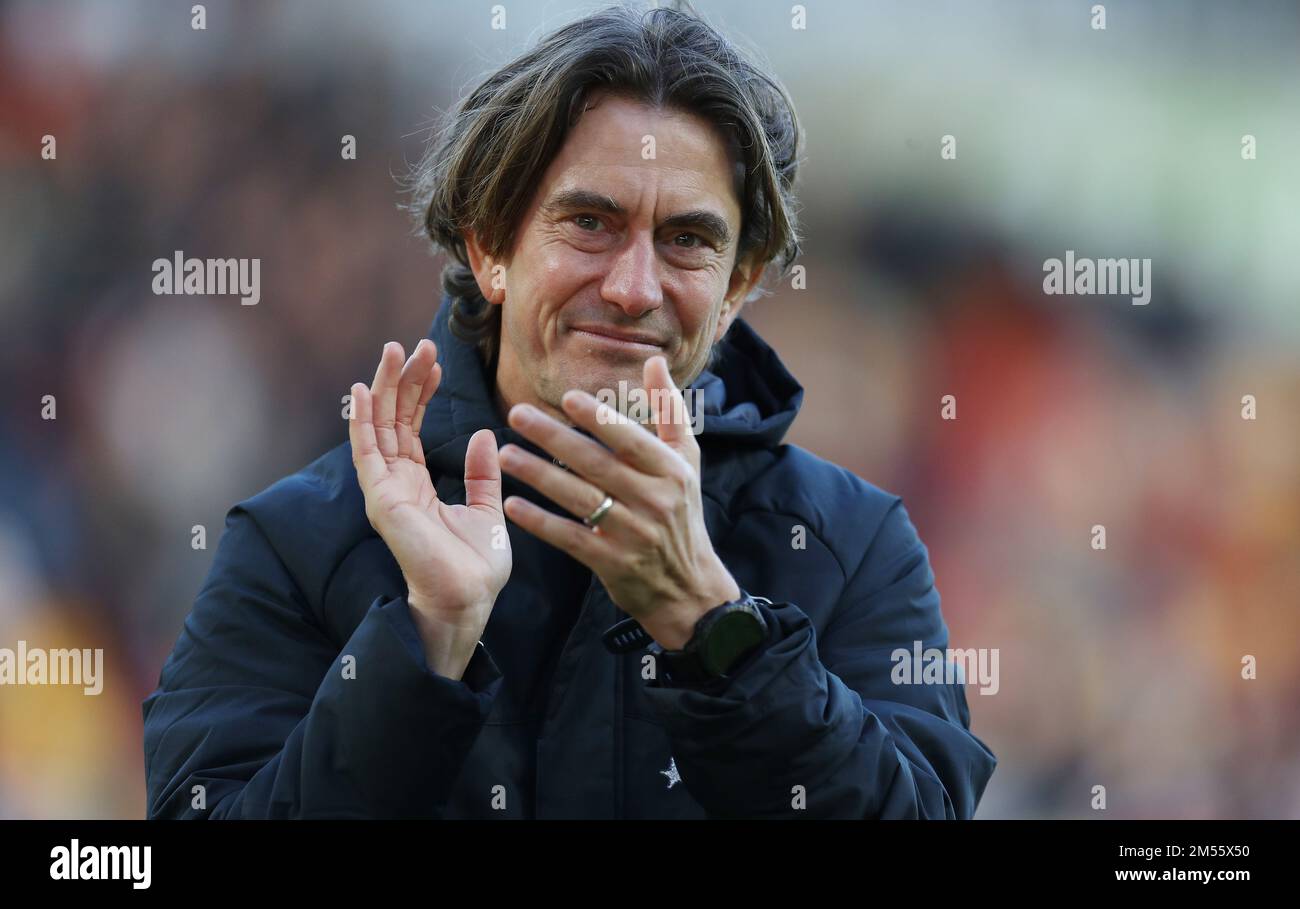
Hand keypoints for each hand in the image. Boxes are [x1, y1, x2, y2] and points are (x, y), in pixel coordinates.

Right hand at [349, 340, 510, 676]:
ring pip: (378, 426)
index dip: (421, 392)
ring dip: (384, 387)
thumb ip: (481, 472)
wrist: (467, 600)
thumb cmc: (475, 566)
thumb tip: (483, 434)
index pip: (411, 428)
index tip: (435, 360)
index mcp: (417, 485)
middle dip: (403, 380)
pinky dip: (362, 419)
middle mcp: (395, 483)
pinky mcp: (381, 498)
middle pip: (393, 420)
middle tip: (416, 344)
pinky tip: (364, 389)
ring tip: (394, 351)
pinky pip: (366, 451)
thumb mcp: (486, 508)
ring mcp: (384, 490)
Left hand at [498, 355, 738, 649]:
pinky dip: (539, 522)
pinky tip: (511, 506)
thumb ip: (669, 410)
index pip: (630, 439)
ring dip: (538, 475)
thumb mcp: (686, 461)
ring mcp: (632, 533)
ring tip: (505, 456)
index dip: (599, 419)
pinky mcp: (612, 563)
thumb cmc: (682, 513)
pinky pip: (569, 538)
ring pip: (578, 498)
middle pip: (596, 464)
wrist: (687, 587)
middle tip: (516, 415)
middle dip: (553, 437)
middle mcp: (654, 501)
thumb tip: (654, 361)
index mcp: (670, 471)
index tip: (565, 398)